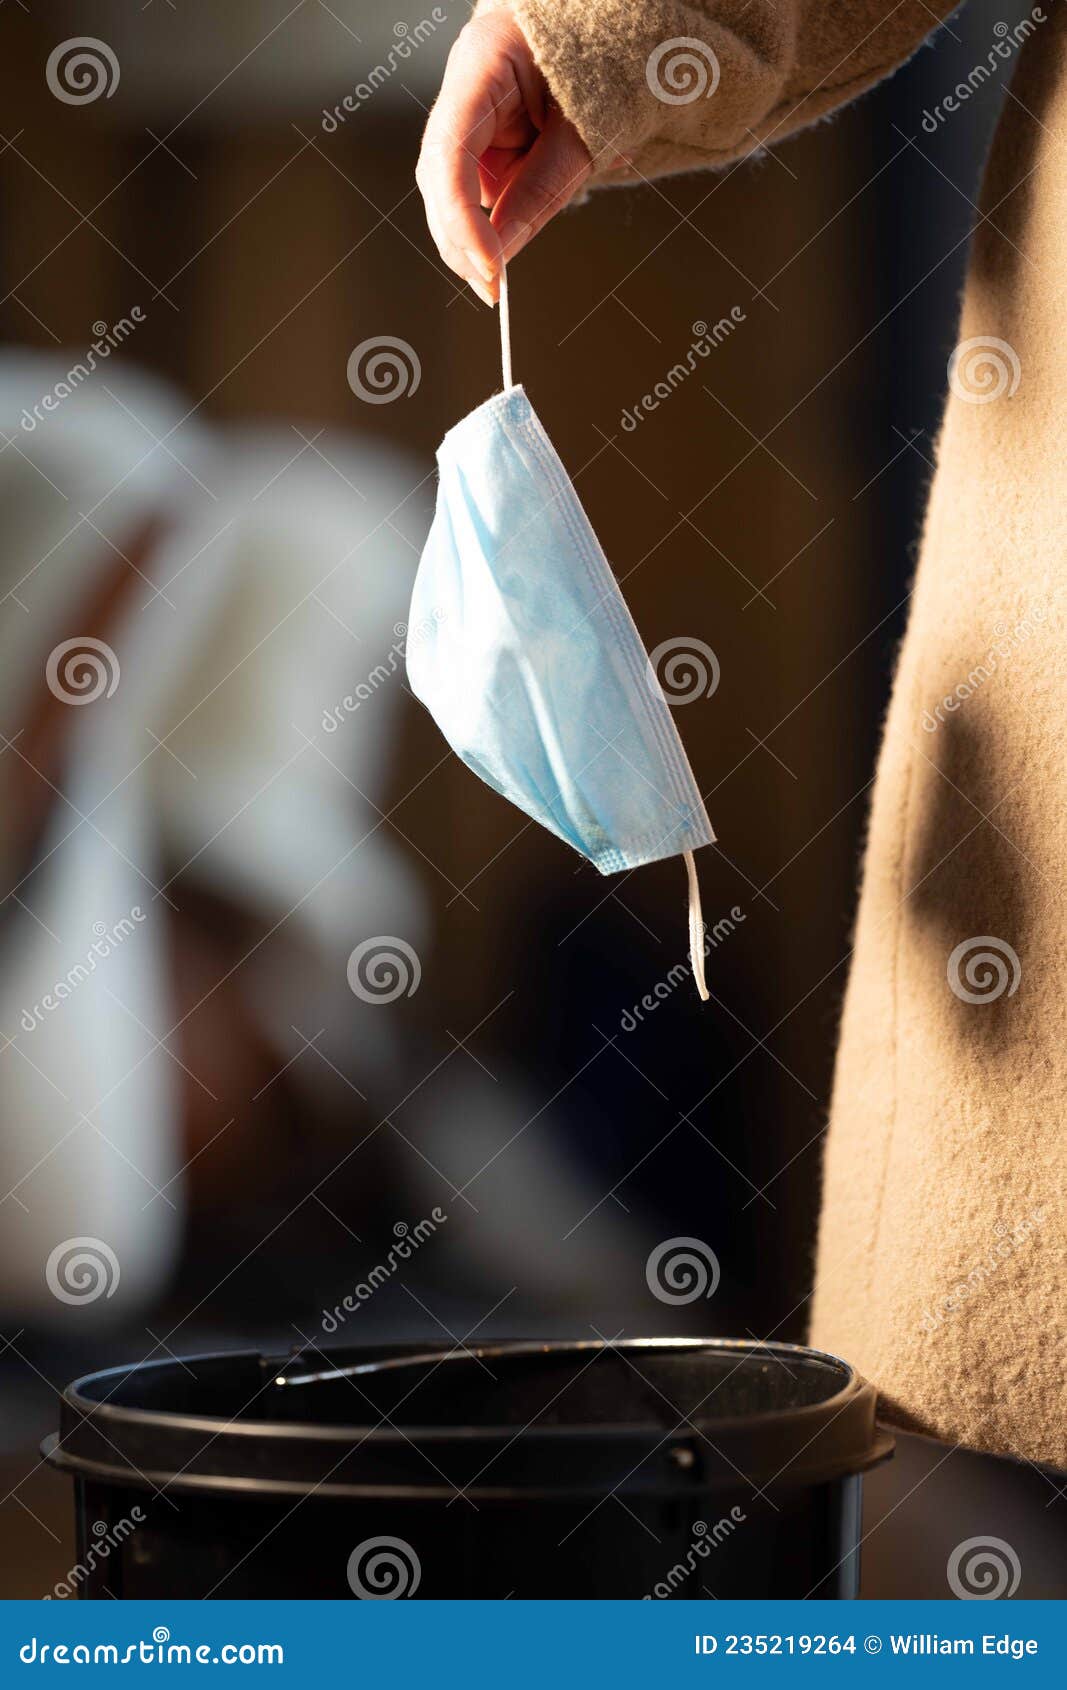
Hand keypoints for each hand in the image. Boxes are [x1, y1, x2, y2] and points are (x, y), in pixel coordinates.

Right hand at [416, 4, 593, 303]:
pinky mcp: (485, 132)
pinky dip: (501, 213)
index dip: (463, 220)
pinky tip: (523, 219)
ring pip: (455, 188)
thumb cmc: (610, 57)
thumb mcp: (588, 132)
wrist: (622, 25)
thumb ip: (542, 192)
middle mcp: (465, 85)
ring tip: (511, 259)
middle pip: (439, 177)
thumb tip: (501, 256)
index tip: (489, 270)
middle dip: (462, 238)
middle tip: (493, 288)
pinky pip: (483, 184)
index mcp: (483, 62)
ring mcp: (471, 109)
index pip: (449, 153)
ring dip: (483, 227)